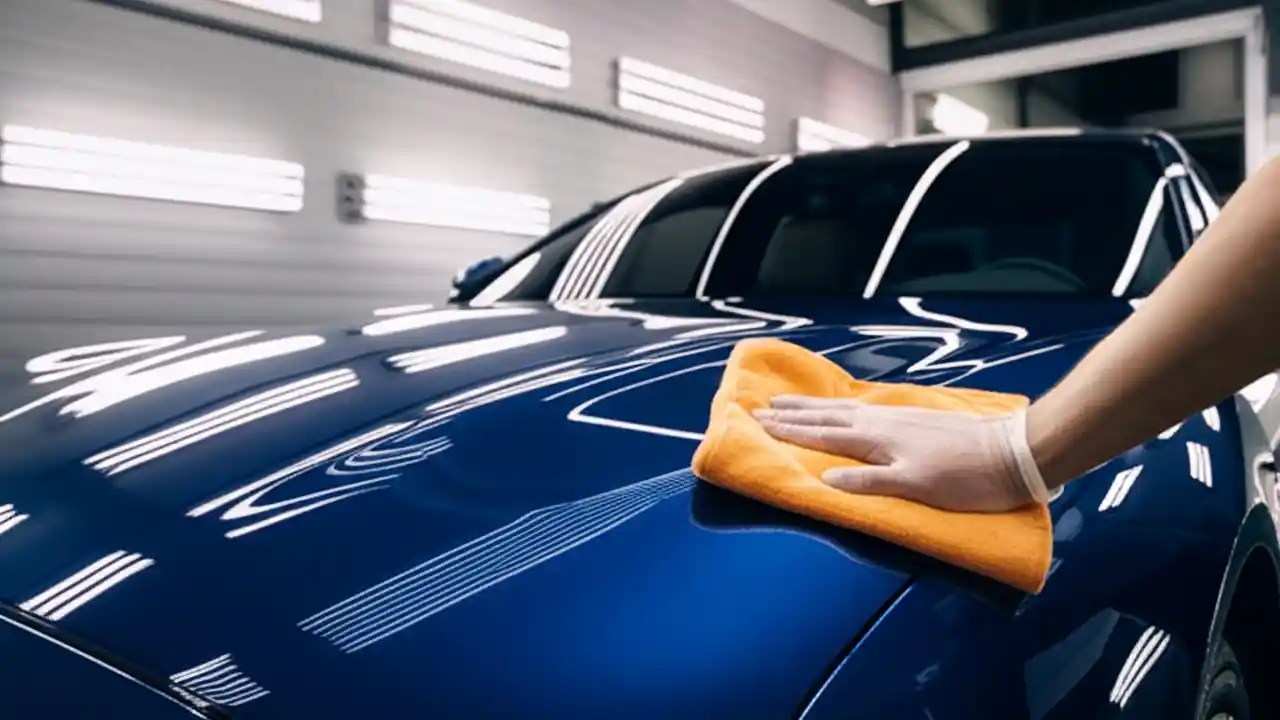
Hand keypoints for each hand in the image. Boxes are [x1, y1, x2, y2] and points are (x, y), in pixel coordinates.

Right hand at [752, 396, 1051, 511]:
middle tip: (762, 407)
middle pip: (827, 416)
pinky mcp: (912, 418)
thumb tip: (824, 479)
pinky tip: (843, 406)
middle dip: (793, 414)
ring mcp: (898, 417)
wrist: (1012, 455)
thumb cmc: (965, 479)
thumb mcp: (915, 488)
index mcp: (876, 439)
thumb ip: (868, 482)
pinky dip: (841, 405)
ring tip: (790, 402)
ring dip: (813, 406)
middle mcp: (881, 422)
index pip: (822, 434)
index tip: (759, 423)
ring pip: (844, 409)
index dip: (790, 430)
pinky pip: (862, 407)